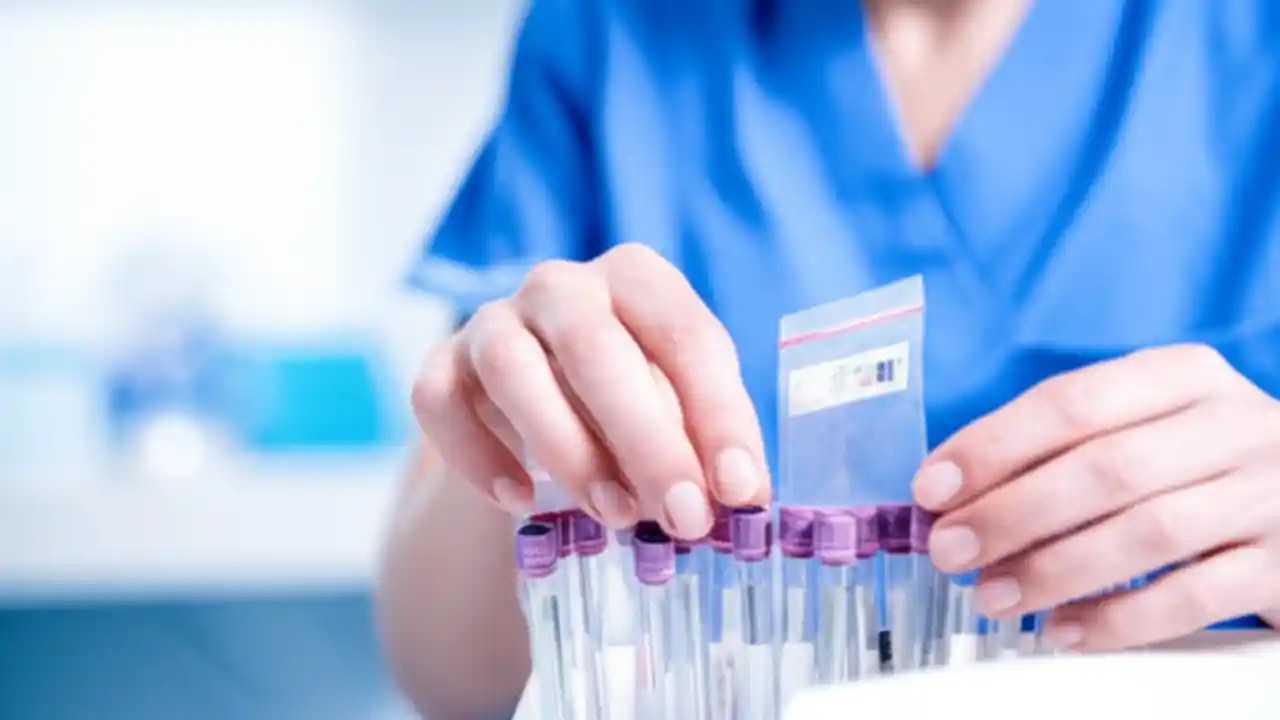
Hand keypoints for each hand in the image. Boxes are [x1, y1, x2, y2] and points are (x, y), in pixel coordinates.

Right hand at [410, 244, 769, 539]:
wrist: (541, 400)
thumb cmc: (632, 399)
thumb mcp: (681, 406)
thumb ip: (706, 439)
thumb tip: (742, 496)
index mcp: (637, 278)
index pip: (684, 335)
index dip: (718, 415)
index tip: (741, 490)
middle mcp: (561, 285)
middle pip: (596, 348)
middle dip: (647, 441)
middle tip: (683, 517)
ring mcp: (494, 320)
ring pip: (513, 369)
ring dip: (568, 450)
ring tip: (615, 515)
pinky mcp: (443, 363)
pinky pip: (440, 401)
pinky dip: (477, 454)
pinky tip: (518, 500)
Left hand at [913, 344, 1279, 650]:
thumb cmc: (1194, 462)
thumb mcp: (1141, 427)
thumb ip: (1058, 451)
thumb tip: (954, 498)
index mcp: (1182, 376)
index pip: (1073, 402)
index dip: (994, 445)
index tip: (934, 486)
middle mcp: (1231, 425)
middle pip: (1106, 468)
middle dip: (1012, 513)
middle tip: (950, 549)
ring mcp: (1266, 495)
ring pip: (1149, 533)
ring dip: (1056, 569)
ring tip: (994, 596)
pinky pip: (1195, 597)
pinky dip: (1121, 619)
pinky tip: (1066, 630)